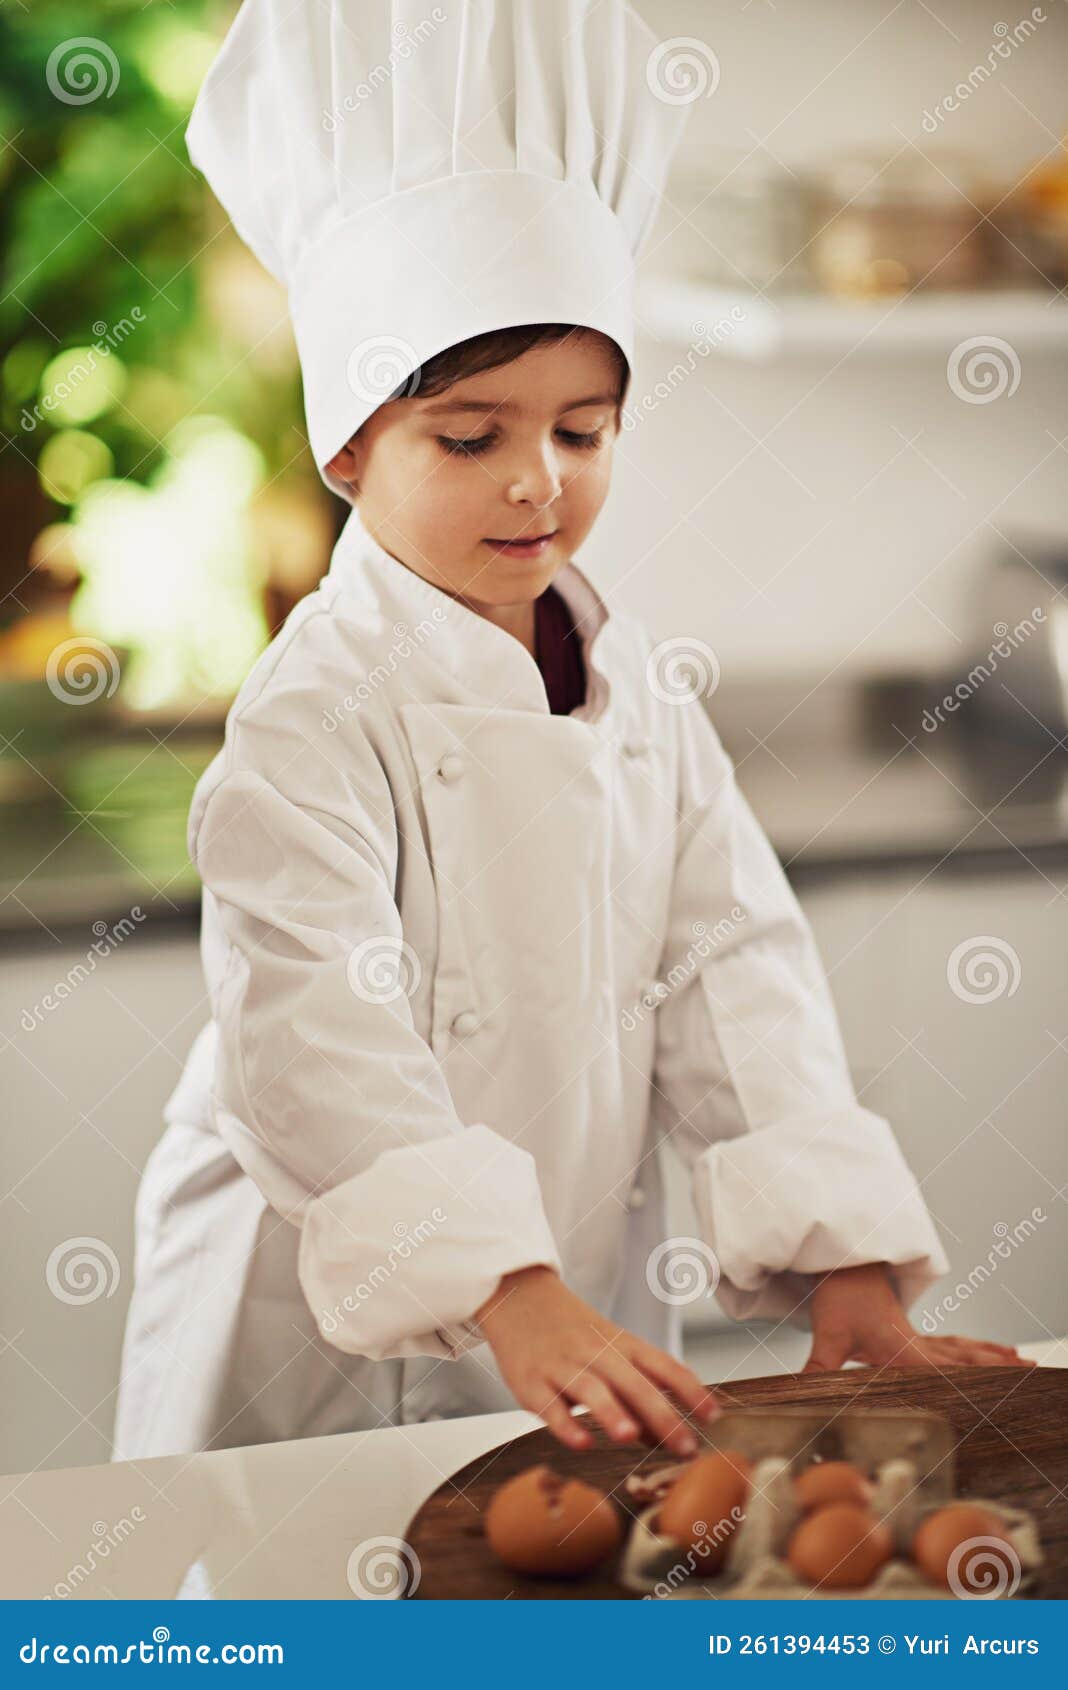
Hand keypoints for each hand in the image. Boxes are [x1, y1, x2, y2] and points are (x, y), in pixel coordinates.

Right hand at [474, 1264, 720, 1454]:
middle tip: (686, 1447)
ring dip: (612, 1413)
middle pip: (634, 1382)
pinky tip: (582, 1443)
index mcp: (622, 1344)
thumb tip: (666, 1436)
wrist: (519, 1296)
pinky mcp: (530, 1382)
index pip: (664, 1365)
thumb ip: (638, 1391)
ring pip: (591, 1389)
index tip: (713, 1417)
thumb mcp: (610, 1350)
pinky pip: (549, 1406)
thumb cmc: (573, 1333)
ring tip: (632, 1437)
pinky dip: (566, 1425)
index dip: (690, 1390)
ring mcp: (562, 1367)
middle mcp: (596, 1353)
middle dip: (662, 1415)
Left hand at [803, 1262, 1036, 1372]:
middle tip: (1030, 1369)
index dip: (974, 1380)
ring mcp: (914, 1334)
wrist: (837, 1258)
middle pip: (964, 1358)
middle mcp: (916, 1343)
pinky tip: (977, 1350)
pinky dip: (969, 1348)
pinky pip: (947, 1342)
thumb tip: (802, 1393)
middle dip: (996, 1367)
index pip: (948, 1371)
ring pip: (960, 1348)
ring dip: (988, 1355)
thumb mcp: (828, 1333)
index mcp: (905, 1350)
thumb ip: (819, 1368)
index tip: (1003, 1386)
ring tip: (1018, 1360)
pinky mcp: (907, 1329)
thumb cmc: (837, 1293)